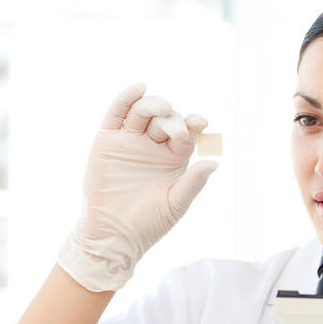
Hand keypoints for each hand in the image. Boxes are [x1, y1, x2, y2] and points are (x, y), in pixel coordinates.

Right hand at [57, 83, 218, 291]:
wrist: (113, 235)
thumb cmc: (149, 223)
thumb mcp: (176, 204)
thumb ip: (194, 182)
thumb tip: (214, 162)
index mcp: (173, 157)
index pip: (187, 132)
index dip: (193, 124)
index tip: (200, 122)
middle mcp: (153, 145)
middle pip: (166, 119)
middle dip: (173, 120)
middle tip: (178, 132)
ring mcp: (130, 141)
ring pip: (143, 112)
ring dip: (154, 105)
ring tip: (162, 108)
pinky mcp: (107, 140)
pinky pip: (117, 114)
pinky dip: (127, 99)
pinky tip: (139, 88)